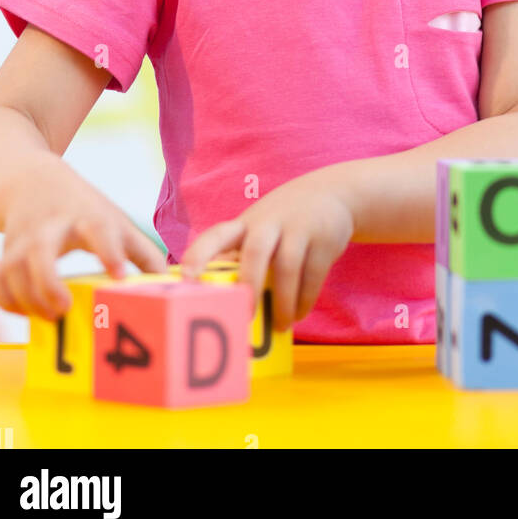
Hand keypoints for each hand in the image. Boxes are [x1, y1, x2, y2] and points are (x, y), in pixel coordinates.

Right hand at [0, 159, 167, 319]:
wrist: (34, 182)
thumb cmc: (85, 209)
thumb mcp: (116, 221)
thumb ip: (143, 254)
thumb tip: (174, 287)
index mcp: (88, 218)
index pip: (99, 230)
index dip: (110, 252)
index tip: (120, 276)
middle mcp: (53, 227)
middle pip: (41, 253)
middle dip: (48, 284)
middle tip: (62, 308)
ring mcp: (24, 240)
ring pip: (12, 272)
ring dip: (28, 300)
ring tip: (52, 315)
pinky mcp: (5, 251)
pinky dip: (7, 301)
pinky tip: (29, 311)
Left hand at [179, 171, 354, 330]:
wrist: (332, 192)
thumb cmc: (282, 220)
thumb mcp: (257, 228)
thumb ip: (239, 256)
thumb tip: (213, 299)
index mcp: (246, 225)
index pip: (217, 236)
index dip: (200, 254)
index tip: (186, 276)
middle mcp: (270, 223)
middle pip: (255, 250)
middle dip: (249, 284)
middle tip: (246, 316)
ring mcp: (298, 228)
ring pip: (286, 266)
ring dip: (283, 301)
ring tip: (282, 327)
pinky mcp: (324, 239)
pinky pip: (312, 274)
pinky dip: (305, 299)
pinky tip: (299, 314)